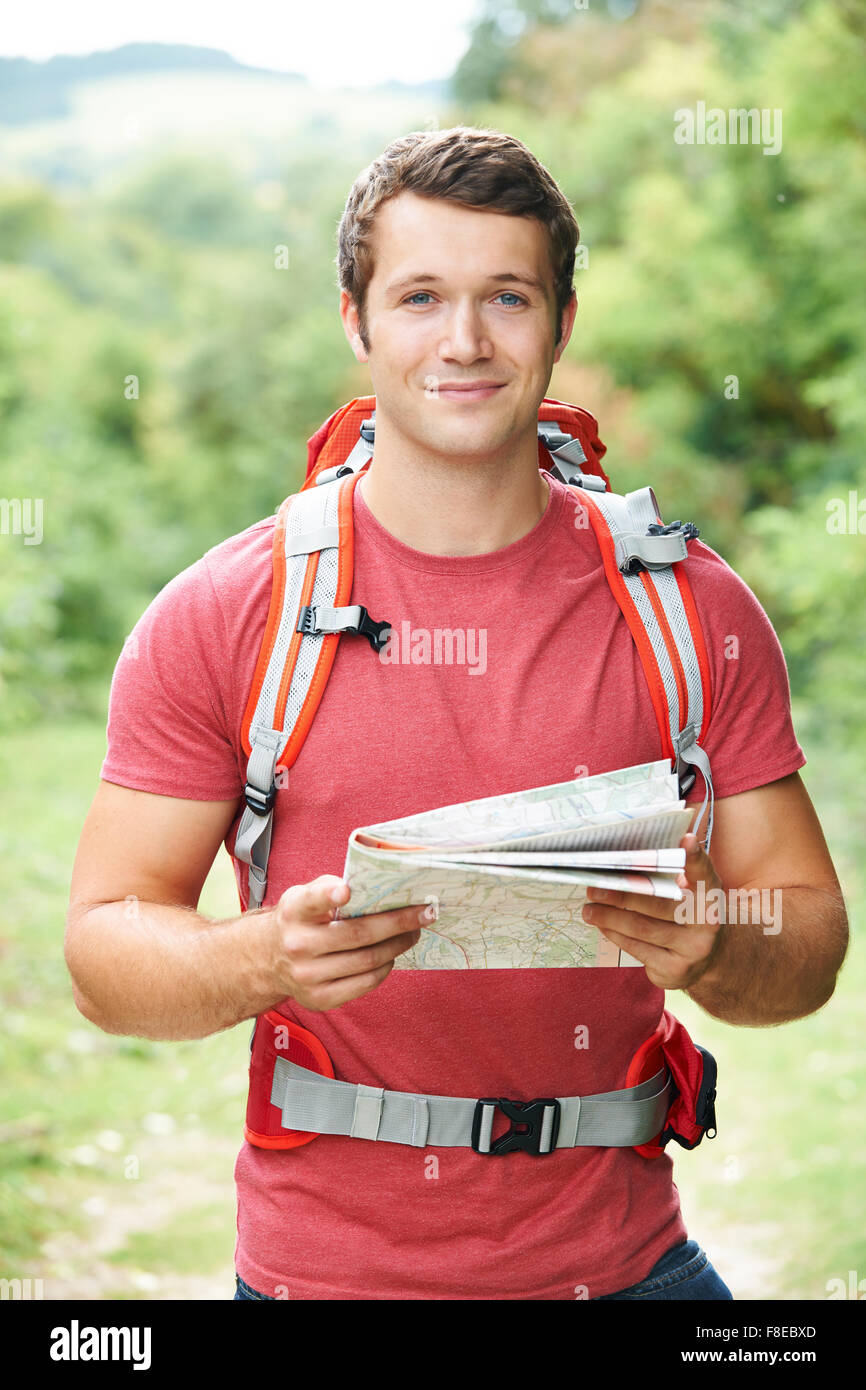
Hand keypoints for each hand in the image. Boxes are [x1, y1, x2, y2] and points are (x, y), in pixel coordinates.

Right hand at [268, 875, 431, 1010]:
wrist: (268, 959)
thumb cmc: (299, 920)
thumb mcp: (304, 895)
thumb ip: (331, 888)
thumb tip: (377, 887)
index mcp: (295, 912)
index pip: (312, 901)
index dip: (329, 895)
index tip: (346, 890)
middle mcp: (297, 945)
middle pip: (359, 934)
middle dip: (399, 923)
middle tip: (424, 913)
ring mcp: (307, 976)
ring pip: (367, 960)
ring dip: (398, 945)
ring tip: (413, 933)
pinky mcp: (320, 999)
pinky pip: (365, 983)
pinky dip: (385, 967)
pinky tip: (391, 955)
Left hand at [582, 833, 726, 989]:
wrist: (711, 958)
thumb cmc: (690, 914)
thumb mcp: (693, 893)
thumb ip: (675, 872)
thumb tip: (636, 852)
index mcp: (711, 897)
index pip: (704, 873)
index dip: (695, 858)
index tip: (686, 840)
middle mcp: (707, 924)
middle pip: (660, 904)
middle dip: (622, 894)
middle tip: (593, 886)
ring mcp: (692, 950)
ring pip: (642, 928)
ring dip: (610, 917)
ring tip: (588, 909)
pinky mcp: (674, 970)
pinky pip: (637, 949)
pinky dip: (615, 935)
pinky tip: (602, 925)